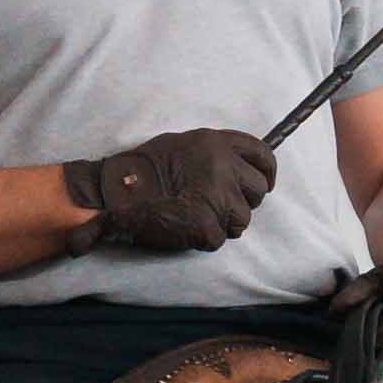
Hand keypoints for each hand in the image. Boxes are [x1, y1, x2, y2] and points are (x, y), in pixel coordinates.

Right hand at [63, 126, 278, 255]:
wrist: (115, 192)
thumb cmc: (143, 169)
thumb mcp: (182, 145)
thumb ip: (214, 154)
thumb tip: (238, 167)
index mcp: (217, 143)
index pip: (262, 155)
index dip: (266, 172)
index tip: (263, 182)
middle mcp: (222, 167)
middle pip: (257, 191)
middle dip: (242, 201)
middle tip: (217, 205)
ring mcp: (217, 198)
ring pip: (241, 219)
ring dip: (223, 223)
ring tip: (194, 215)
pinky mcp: (207, 226)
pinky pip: (219, 239)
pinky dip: (202, 238)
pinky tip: (182, 227)